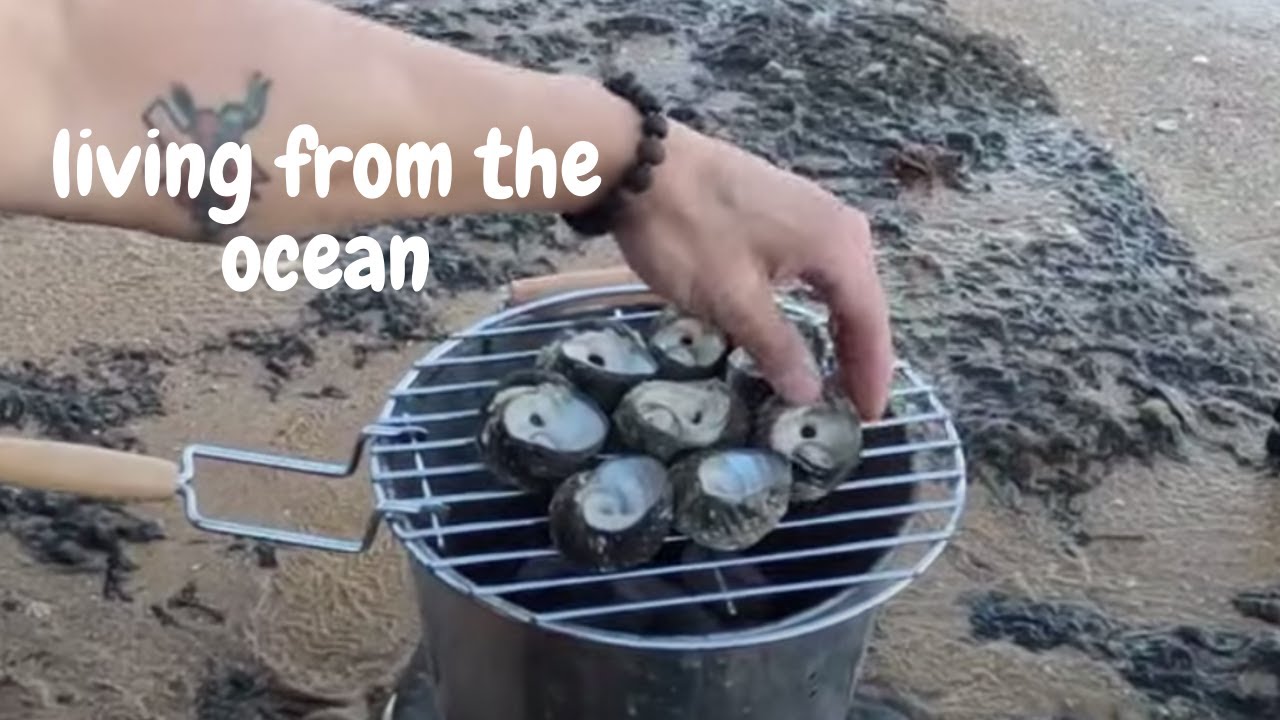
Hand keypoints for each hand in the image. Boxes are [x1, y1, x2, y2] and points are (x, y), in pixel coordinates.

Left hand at [612, 123, 893, 419]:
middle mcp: (838, 223)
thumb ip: (776, 348)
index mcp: (838, 246)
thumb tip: (809, 392)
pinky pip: (817, 264)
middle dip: (860, 353)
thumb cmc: (688, 230)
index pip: (868, 321)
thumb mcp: (732, 301)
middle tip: (854, 405)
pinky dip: (818, 300)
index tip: (868, 415)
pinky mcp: (783, 205)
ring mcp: (812, 208)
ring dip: (840, 327)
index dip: (870, 372)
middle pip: (861, 300)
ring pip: (840, 282)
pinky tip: (806, 321)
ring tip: (836, 372)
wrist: (640, 161)